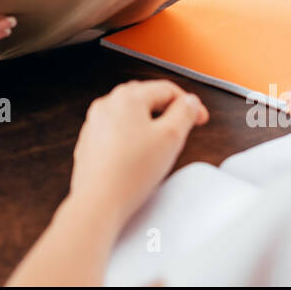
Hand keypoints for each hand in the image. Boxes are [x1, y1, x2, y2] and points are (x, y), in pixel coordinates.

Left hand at [66, 80, 208, 231]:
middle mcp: (106, 105)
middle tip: (184, 129)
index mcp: (127, 97)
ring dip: (150, 125)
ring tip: (161, 147)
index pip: (166, 89)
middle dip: (168, 112)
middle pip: (147, 98)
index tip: (199, 117)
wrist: (99, 201)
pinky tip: (139, 158)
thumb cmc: (130, 173)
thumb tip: (190, 102)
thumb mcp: (171, 137)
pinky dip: (132, 139)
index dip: (189, 103)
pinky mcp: (90, 142)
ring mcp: (95, 123)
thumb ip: (185, 113)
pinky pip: (117, 132)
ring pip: (131, 116)